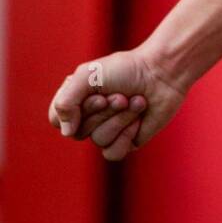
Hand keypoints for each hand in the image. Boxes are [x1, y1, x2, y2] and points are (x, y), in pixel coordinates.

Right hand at [48, 47, 189, 161]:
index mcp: (76, 99)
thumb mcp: (88, 74)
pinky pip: (113, 153)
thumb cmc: (127, 69)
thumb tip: (67, 132)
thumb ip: (66, 101)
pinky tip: (139, 119)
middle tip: (122, 95)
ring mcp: (108, 130)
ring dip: (120, 118)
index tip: (96, 94)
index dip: (75, 111)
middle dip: (104, 111)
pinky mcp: (126, 141)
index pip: (57, 119)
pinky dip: (127, 134)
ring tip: (136, 101)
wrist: (163, 73)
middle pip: (79, 131)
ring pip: (99, 140)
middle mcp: (89, 117)